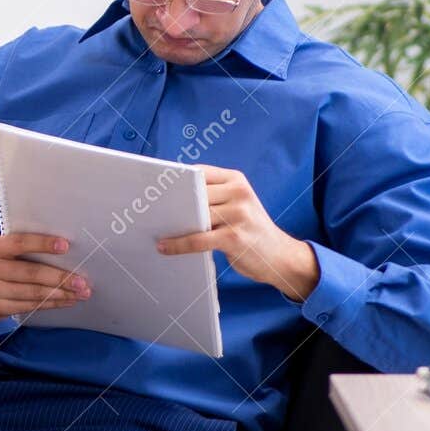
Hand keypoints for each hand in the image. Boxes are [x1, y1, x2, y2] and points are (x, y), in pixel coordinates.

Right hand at [0, 234, 91, 323]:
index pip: (18, 243)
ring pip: (31, 294)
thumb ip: (18, 248)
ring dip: (59, 295)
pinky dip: (49, 305)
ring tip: (80, 293)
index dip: (42, 244)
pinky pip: (27, 308)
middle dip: (60, 278)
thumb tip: (59, 249)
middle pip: (30, 274)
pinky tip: (64, 301)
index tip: (65, 246)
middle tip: (81, 281)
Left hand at [156, 165, 320, 300]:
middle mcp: (238, 193)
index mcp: (236, 180)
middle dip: (171, 202)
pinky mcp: (234, 237)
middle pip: (193, 193)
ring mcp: (238, 215)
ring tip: (153, 227)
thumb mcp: (239, 205)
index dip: (176, 179)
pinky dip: (178, 244)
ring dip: (172, 224)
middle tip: (147, 209)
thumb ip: (213, 198)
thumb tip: (172, 199)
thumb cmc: (251, 231)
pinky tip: (165, 247)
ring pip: (194, 215)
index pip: (198, 173)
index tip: (154, 185)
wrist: (282, 257)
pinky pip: (198, 239)